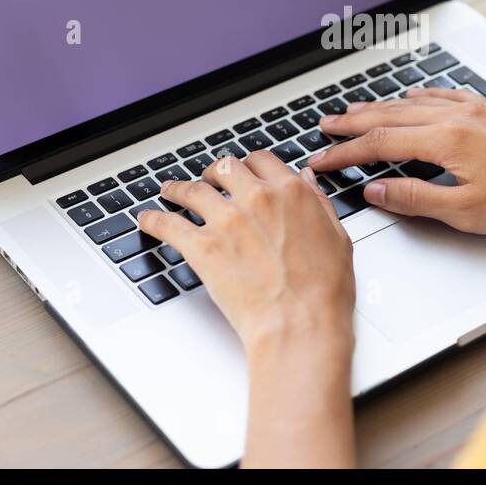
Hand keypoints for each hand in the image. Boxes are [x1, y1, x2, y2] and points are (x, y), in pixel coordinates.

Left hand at [137, 152, 353, 354]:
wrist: (300, 323)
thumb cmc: (323, 291)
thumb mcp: (337, 238)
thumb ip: (319, 204)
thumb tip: (306, 180)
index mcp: (291, 193)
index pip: (261, 160)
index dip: (248, 164)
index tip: (242, 171)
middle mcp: (257, 199)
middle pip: (225, 168)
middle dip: (214, 173)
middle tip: (208, 181)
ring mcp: (227, 221)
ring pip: (193, 190)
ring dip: (178, 189)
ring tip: (170, 191)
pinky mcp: (203, 247)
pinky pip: (168, 224)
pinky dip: (153, 220)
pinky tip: (147, 219)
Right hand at [309, 87, 485, 234]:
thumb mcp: (467, 212)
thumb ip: (416, 200)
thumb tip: (377, 190)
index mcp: (445, 140)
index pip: (379, 144)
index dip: (344, 153)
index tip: (321, 161)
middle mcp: (455, 116)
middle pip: (389, 115)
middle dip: (353, 122)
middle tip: (324, 127)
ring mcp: (473, 109)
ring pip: (413, 103)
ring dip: (379, 107)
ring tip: (354, 111)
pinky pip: (442, 96)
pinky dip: (417, 96)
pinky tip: (412, 96)